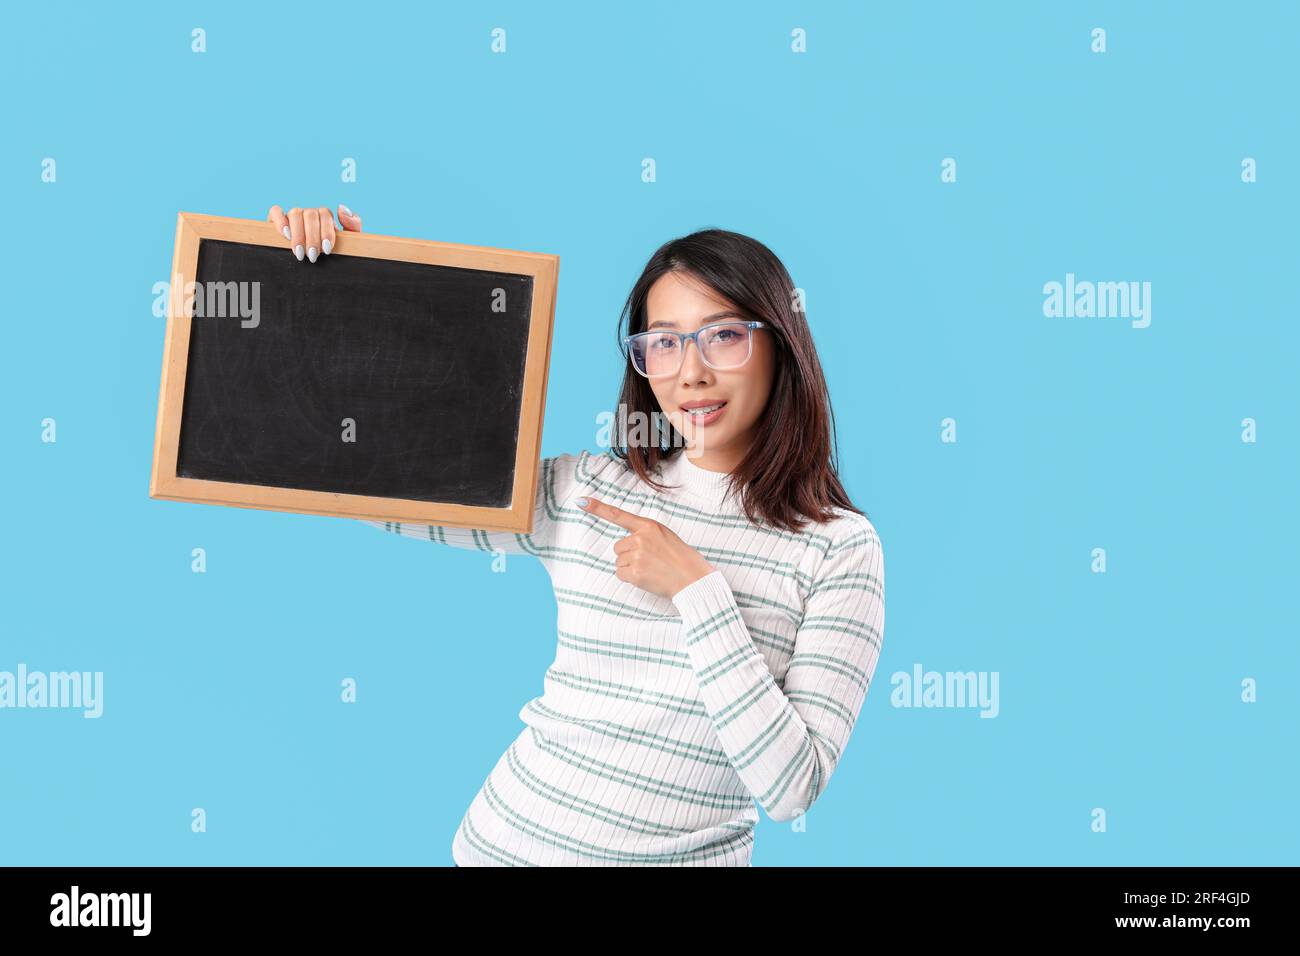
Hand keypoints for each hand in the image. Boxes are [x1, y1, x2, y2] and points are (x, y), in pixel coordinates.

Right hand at [266, 203, 362, 262]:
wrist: (317, 268)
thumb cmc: (331, 253)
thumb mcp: (347, 242)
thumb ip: (352, 225)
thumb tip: (341, 207)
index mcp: (325, 217)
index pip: (325, 214)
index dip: (326, 232)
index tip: (326, 250)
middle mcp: (309, 213)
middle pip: (310, 214)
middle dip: (312, 237)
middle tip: (313, 256)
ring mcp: (293, 215)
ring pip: (295, 213)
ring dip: (298, 234)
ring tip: (300, 253)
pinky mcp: (277, 218)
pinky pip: (275, 211)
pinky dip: (280, 221)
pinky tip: (286, 236)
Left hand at [578, 497, 715, 600]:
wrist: (693, 579)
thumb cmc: (682, 559)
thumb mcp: (665, 537)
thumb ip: (646, 535)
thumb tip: (626, 545)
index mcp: (649, 526)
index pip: (618, 515)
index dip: (598, 508)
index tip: (581, 501)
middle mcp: (640, 538)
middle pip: (618, 547)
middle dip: (629, 555)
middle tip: (649, 561)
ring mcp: (636, 555)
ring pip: (618, 561)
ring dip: (630, 567)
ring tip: (651, 569)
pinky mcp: (634, 572)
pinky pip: (620, 574)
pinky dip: (630, 578)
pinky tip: (646, 577)